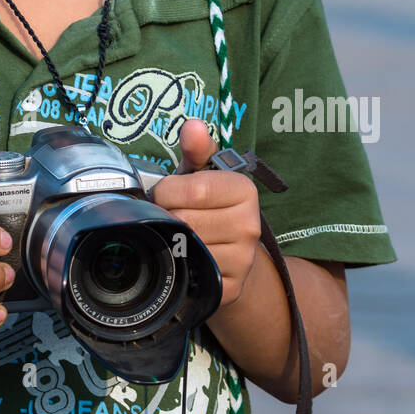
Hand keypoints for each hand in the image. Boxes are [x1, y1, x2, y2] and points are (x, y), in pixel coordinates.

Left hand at [150, 119, 260, 307]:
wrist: (231, 249)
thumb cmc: (209, 204)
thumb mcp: (202, 172)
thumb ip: (196, 149)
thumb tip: (193, 126)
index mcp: (245, 190)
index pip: (192, 190)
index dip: (166, 192)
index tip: (164, 194)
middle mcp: (250, 225)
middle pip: (185, 221)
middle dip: (165, 217)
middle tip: (166, 215)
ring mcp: (243, 259)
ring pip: (186, 249)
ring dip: (170, 241)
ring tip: (175, 233)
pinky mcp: (231, 287)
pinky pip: (192, 275)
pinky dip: (181, 266)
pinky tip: (184, 256)